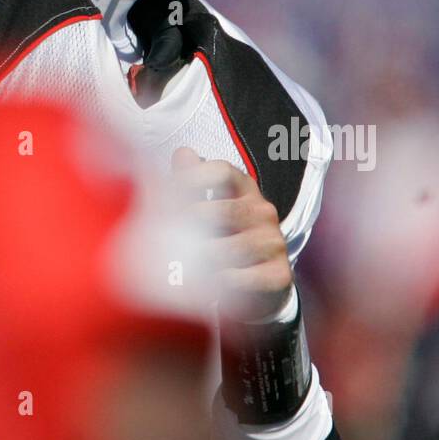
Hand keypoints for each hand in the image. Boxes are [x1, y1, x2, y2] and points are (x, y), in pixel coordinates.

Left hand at [170, 147, 293, 322]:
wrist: (256, 284)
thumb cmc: (223, 237)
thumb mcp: (208, 206)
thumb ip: (191, 180)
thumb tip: (182, 153)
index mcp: (245, 187)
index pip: (221, 171)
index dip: (190, 179)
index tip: (163, 195)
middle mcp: (263, 211)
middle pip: (223, 211)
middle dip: (187, 226)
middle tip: (158, 238)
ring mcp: (274, 242)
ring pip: (231, 248)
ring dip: (200, 260)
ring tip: (174, 266)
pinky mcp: (280, 273)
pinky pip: (245, 278)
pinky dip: (220, 284)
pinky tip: (202, 286)